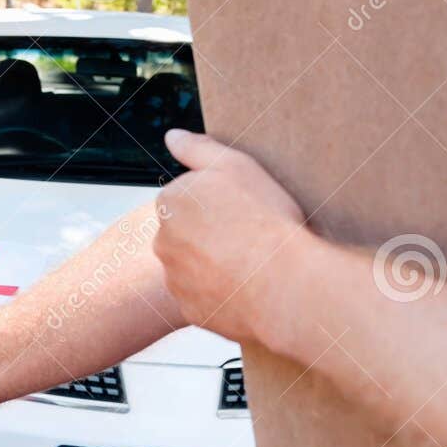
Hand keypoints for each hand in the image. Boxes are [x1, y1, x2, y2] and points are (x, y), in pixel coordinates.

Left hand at [154, 130, 308, 340]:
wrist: (284, 284)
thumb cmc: (265, 221)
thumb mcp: (235, 166)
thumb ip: (198, 149)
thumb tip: (172, 137)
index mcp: (171, 201)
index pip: (188, 198)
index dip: (219, 203)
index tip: (244, 210)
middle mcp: (163, 240)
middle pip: (187, 232)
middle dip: (211, 234)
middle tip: (249, 236)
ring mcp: (175, 278)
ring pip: (194, 266)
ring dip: (215, 265)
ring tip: (252, 264)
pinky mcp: (191, 309)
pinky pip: (204, 297)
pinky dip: (221, 293)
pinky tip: (248, 287)